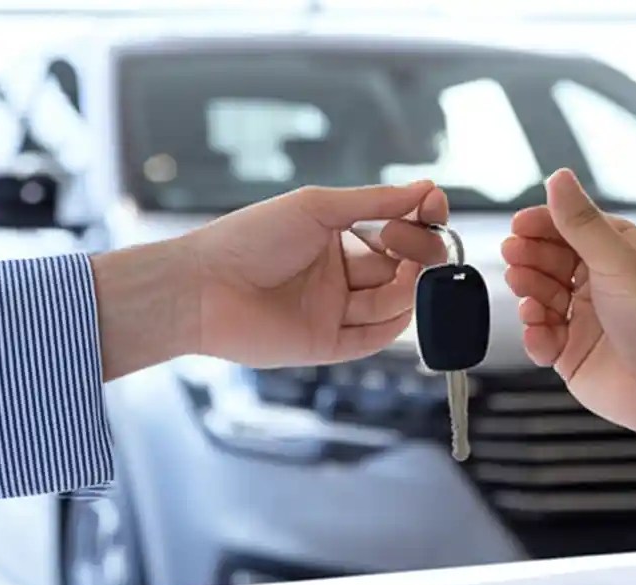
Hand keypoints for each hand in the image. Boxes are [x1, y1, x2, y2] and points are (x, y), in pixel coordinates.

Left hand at [91, 181, 446, 378]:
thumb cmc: (249, 238)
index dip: (418, 221)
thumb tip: (425, 187)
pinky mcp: (326, 345)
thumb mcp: (317, 207)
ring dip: (406, 285)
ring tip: (398, 271)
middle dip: (417, 252)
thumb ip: (374, 202)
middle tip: (405, 239)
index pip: (394, 232)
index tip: (433, 206)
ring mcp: (333, 311)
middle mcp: (338, 275)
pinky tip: (398, 304)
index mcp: (335, 238)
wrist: (203, 286)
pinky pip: (373, 338)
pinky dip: (393, 323)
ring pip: (393, 303)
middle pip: (401, 268)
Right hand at [502, 169, 635, 489]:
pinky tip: (539, 333)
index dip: (540, 226)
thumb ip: (580, 221)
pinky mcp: (571, 352)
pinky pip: (540, 337)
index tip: (518, 226)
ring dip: (529, 296)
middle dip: (529, 260)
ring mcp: (583, 318)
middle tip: (515, 258)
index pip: (567, 227)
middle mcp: (598, 282)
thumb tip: (558, 177)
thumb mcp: (616, 259)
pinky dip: (535, 335)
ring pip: (539, 298)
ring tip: (529, 299)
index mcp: (614, 252)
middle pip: (547, 262)